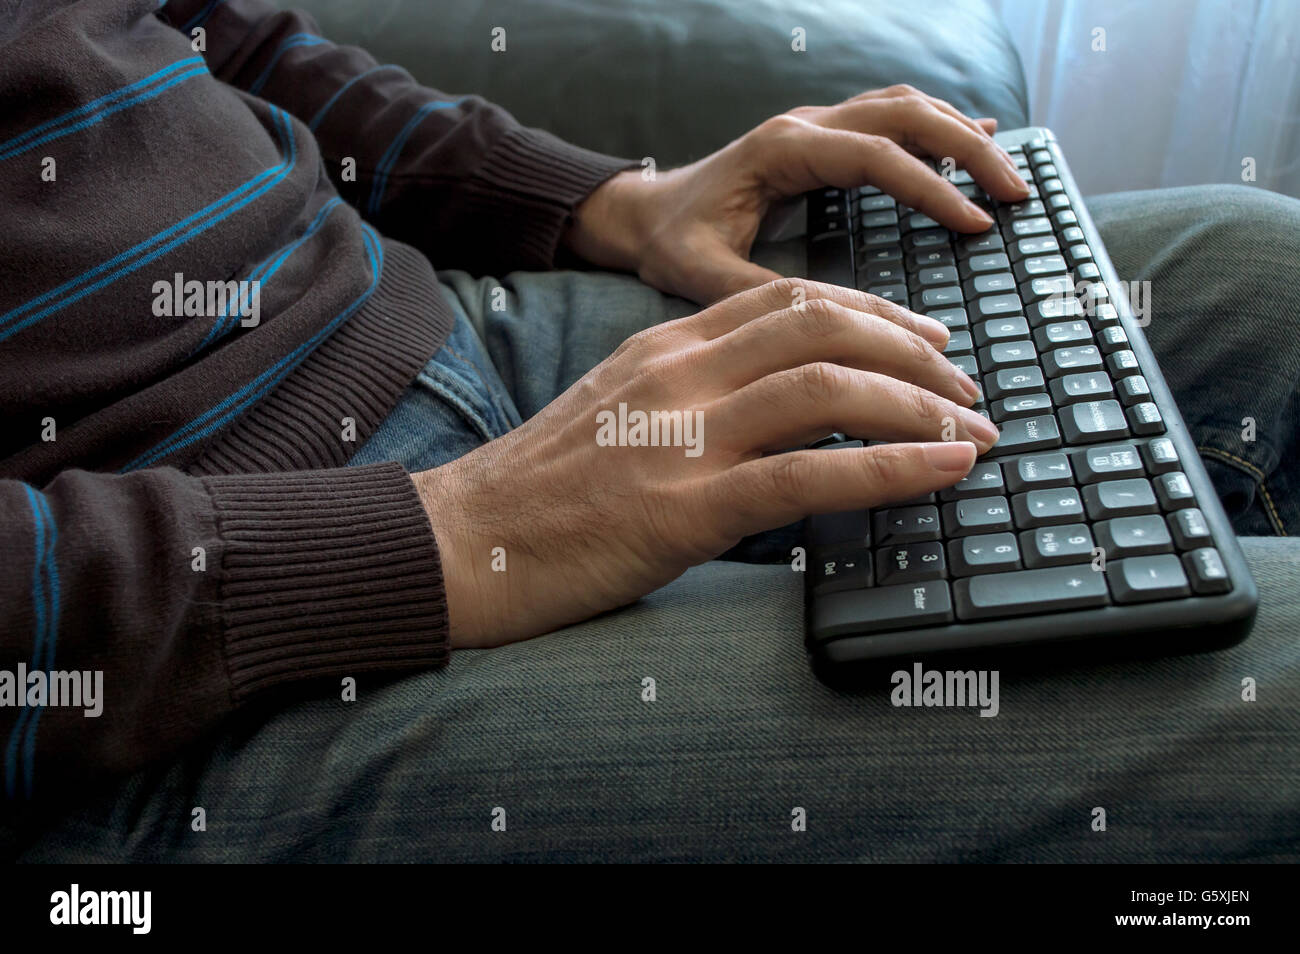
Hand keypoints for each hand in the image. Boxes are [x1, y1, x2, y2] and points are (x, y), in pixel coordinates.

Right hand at [412, 279, 998, 647]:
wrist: (461, 542)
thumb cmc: (537, 489)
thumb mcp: (614, 409)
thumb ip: (686, 392)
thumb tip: (767, 410)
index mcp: (664, 347)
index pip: (789, 298)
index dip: (873, 310)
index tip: (924, 336)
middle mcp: (679, 375)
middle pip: (823, 327)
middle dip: (912, 350)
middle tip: (966, 385)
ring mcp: (682, 438)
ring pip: (828, 389)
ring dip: (919, 405)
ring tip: (973, 430)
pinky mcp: (685, 508)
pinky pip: (809, 475)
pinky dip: (891, 468)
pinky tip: (943, 468)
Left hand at [564, 85, 1030, 303]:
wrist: (642, 214)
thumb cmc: (670, 243)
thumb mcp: (703, 275)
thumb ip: (759, 295)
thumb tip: (832, 323)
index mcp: (782, 151)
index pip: (876, 156)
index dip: (931, 188)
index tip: (976, 224)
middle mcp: (805, 126)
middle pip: (906, 114)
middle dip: (968, 150)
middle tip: (1017, 194)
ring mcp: (816, 127)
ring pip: (905, 107)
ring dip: (960, 135)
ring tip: (1009, 175)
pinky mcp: (823, 141)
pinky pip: (892, 119)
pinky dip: (938, 131)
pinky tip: (974, 145)